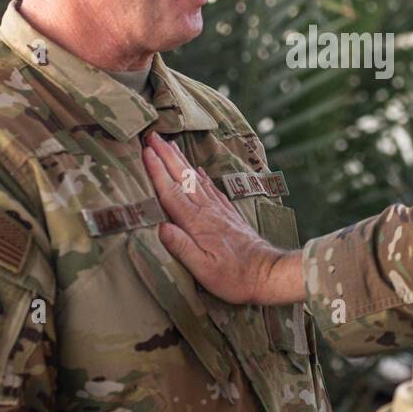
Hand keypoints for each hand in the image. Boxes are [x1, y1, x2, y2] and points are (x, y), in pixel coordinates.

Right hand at [142, 132, 300, 304]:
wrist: (266, 273)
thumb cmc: (233, 276)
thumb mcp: (203, 269)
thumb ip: (182, 247)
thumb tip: (161, 227)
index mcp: (196, 223)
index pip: (171, 191)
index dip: (157, 170)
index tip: (146, 151)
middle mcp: (207, 211)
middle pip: (182, 177)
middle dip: (166, 155)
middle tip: (153, 135)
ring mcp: (219, 210)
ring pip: (195, 179)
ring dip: (181, 160)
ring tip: (170, 145)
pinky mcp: (228, 214)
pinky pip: (211, 189)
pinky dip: (202, 177)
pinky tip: (198, 170)